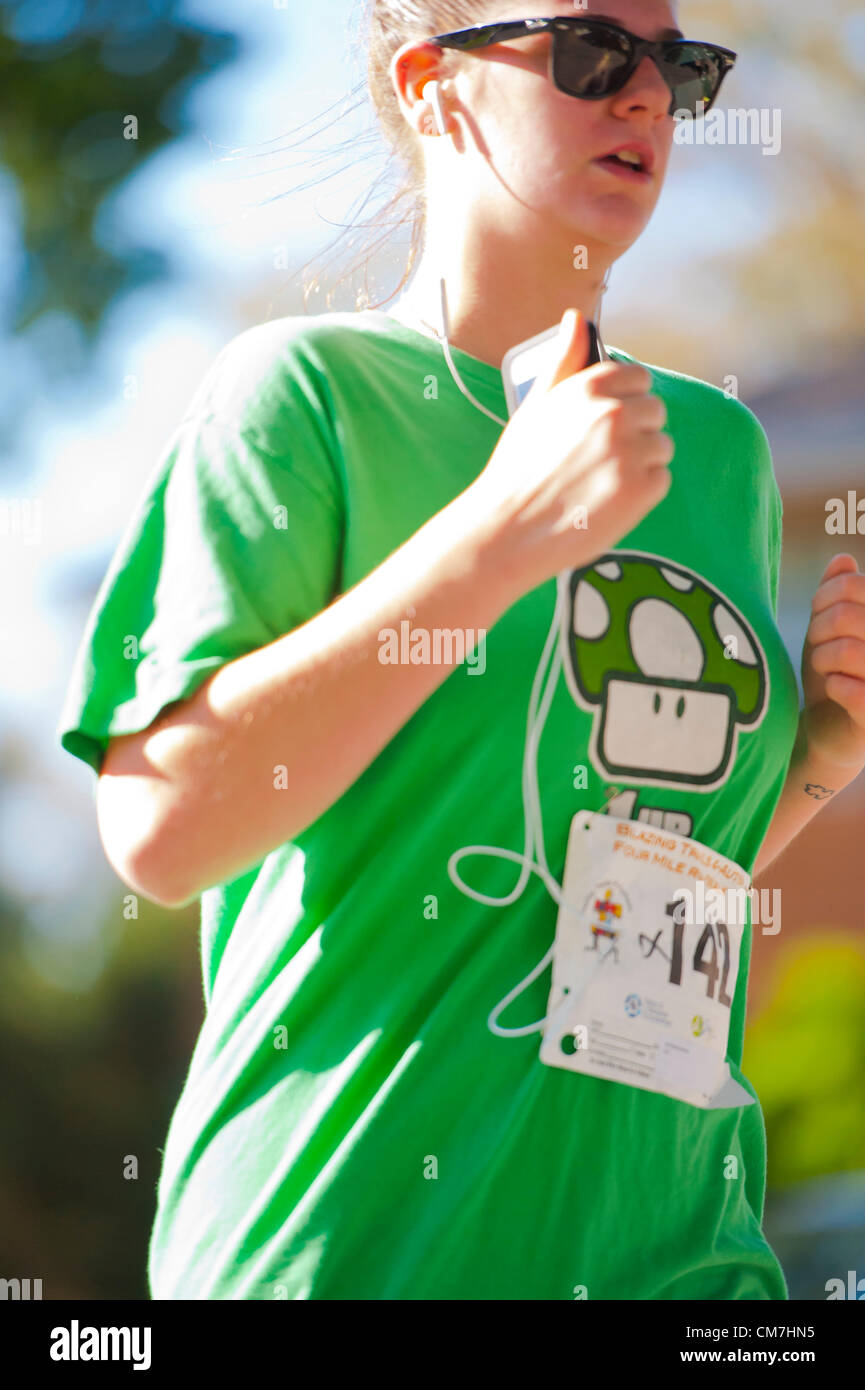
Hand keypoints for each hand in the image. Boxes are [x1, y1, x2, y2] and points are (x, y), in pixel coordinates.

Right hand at [468, 309, 673, 597]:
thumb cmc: (517, 469)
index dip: (626, 400)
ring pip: (661, 446)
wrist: (508, 529)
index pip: (638, 377)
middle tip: (600, 459)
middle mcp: (613, 414)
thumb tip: (577, 318)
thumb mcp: (534, 405)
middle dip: (635, 432)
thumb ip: (563, 360)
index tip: (609, 421)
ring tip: (602, 480)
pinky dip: (641, 491)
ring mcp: (630, 453)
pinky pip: (661, 479)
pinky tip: (608, 499)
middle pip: (655, 411)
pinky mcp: (641, 490)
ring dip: (640, 462)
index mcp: (589, 388)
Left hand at [800, 554, 864, 776]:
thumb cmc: (834, 671)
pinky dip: (833, 686)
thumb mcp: (830, 628)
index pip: (854, 585)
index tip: (817, 615)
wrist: (830, 731)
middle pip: (848, 614)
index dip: (823, 597)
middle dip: (819, 629)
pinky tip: (836, 690)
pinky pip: (851, 689)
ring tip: (824, 668)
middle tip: (817, 646)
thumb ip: (838, 593)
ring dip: (823, 659)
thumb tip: (842, 559)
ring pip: (849, 650)